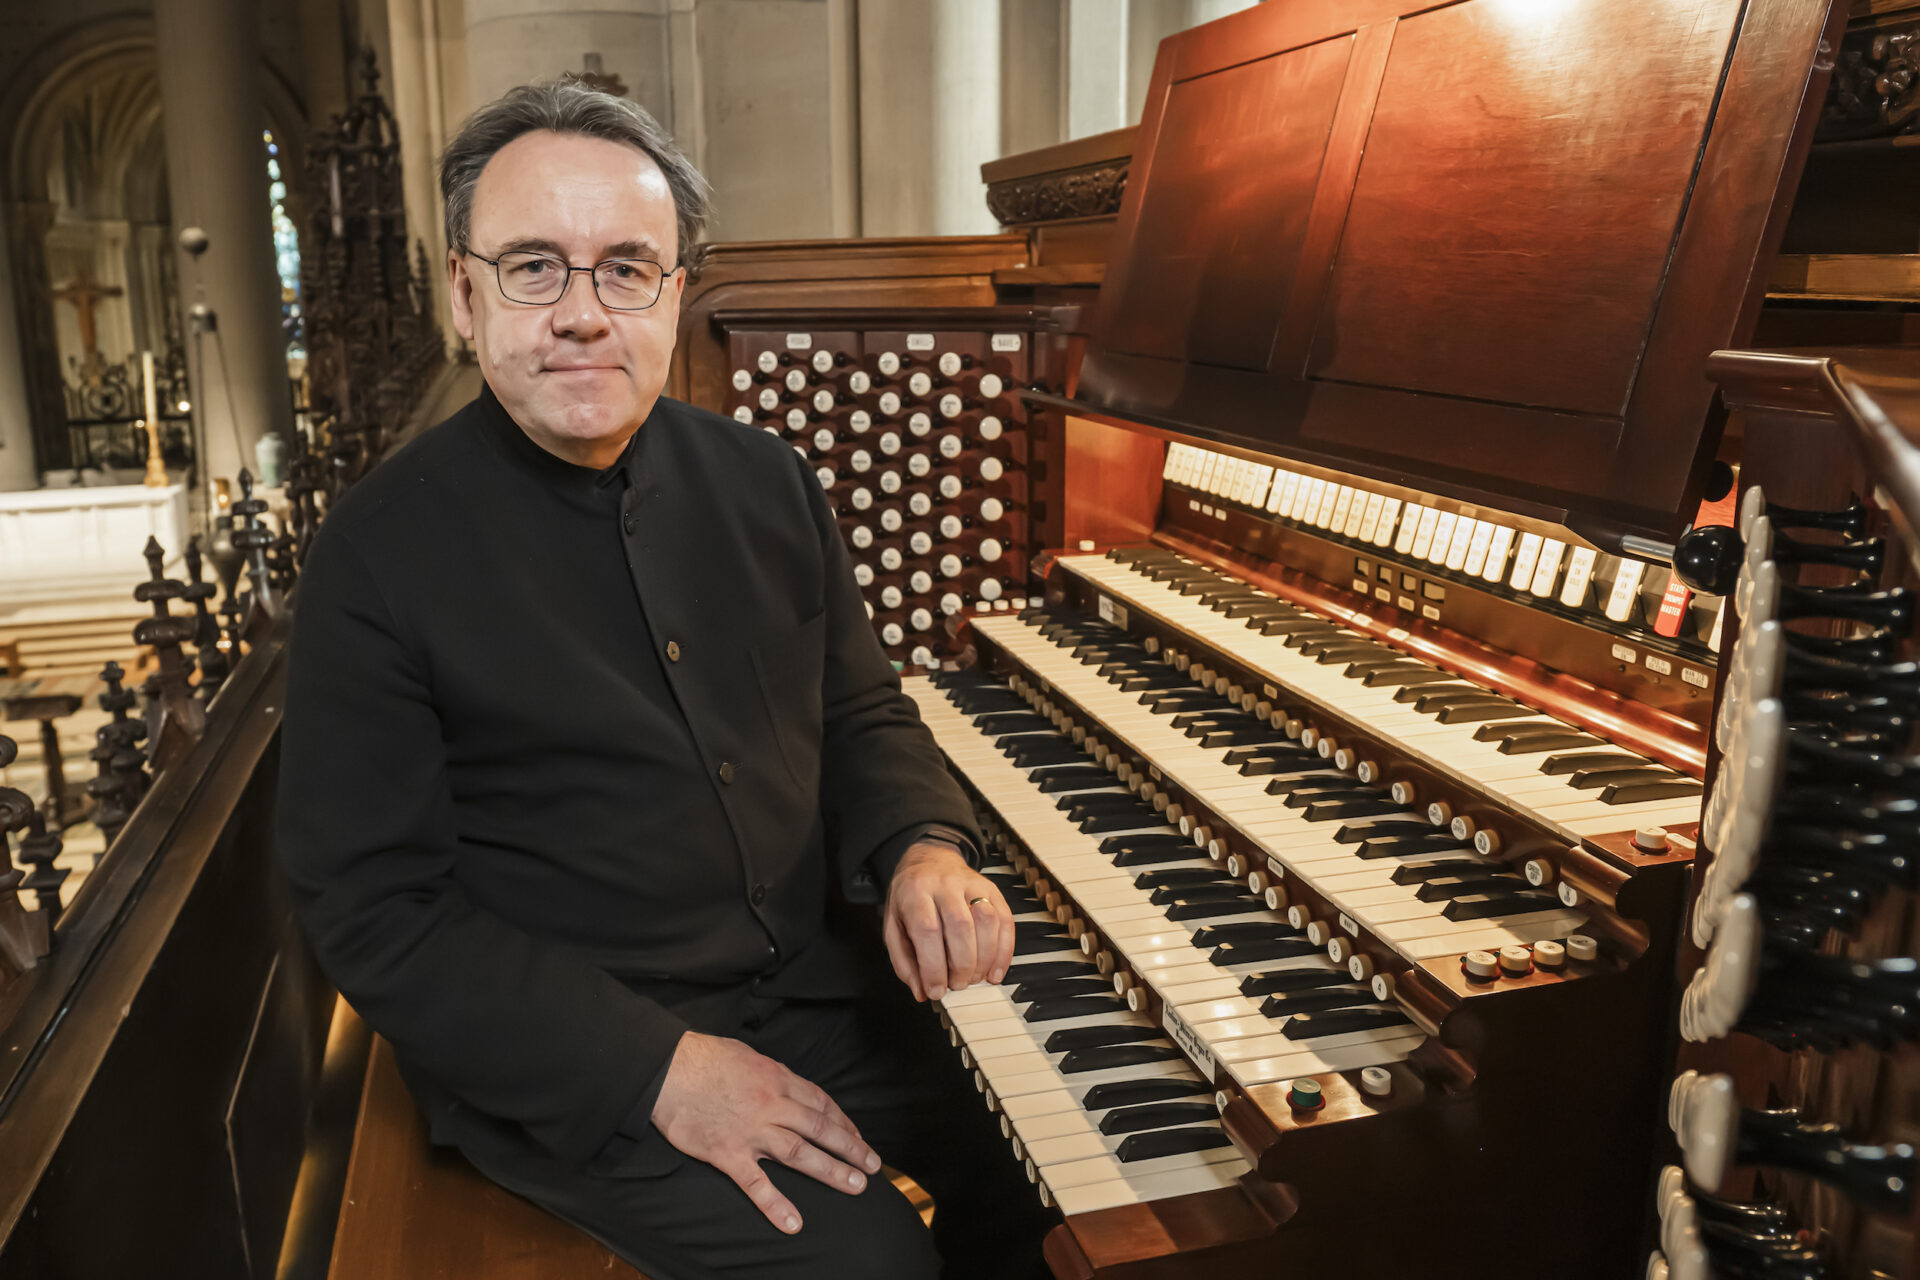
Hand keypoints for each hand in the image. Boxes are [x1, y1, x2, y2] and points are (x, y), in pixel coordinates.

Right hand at [651, 1031, 880, 1233]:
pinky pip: (756, 1183)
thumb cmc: (705, 1057)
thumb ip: (768, 1074)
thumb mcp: (747, 1056)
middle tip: (872, 1166)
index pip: (820, 1103)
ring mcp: (752, 1131)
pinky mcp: (728, 1153)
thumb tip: (782, 1084)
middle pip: (821, 1129)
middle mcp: (772, 1105)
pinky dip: (775, 1204)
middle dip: (850, 1148)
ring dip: (830, 1171)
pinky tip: (792, 1223)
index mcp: (777, 1079)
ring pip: (800, 1153)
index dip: (843, 1122)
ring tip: (855, 1186)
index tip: (857, 1137)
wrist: (668, 1069)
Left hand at [882, 840, 1015, 1001]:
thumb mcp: (894, 926)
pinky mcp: (992, 889)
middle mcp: (944, 884)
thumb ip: (904, 961)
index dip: (934, 967)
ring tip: (975, 978)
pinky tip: (995, 970)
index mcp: (914, 892)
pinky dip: (1005, 951)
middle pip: (960, 926)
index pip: (927, 930)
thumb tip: (922, 992)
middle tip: (957, 985)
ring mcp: (971, 883)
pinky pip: (1006, 920)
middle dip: (962, 965)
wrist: (929, 859)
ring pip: (987, 921)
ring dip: (985, 959)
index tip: (936, 990)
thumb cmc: (911, 897)